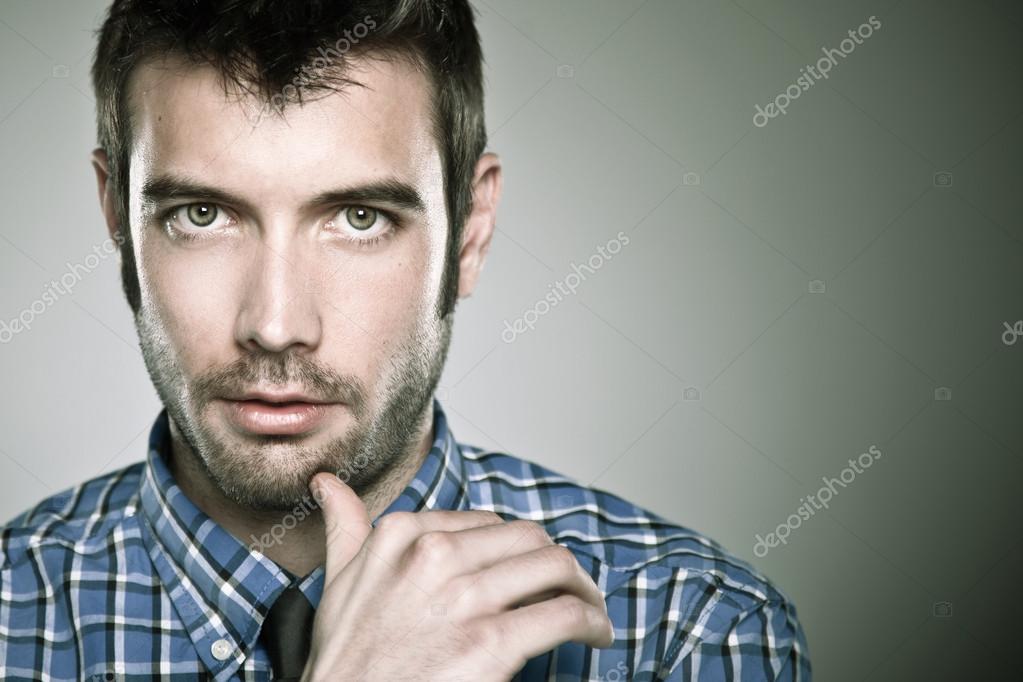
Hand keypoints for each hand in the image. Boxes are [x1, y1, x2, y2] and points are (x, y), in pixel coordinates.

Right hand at [300, 473, 613, 680]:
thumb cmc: (345, 663)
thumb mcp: (337, 586)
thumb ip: (344, 530)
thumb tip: (330, 485)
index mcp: (400, 535)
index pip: (484, 522)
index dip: (513, 549)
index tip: (523, 571)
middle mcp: (434, 555)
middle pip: (527, 537)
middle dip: (555, 562)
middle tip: (567, 587)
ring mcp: (464, 597)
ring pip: (554, 565)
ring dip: (583, 589)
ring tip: (589, 609)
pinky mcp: (493, 641)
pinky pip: (564, 614)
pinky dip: (592, 622)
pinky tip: (595, 634)